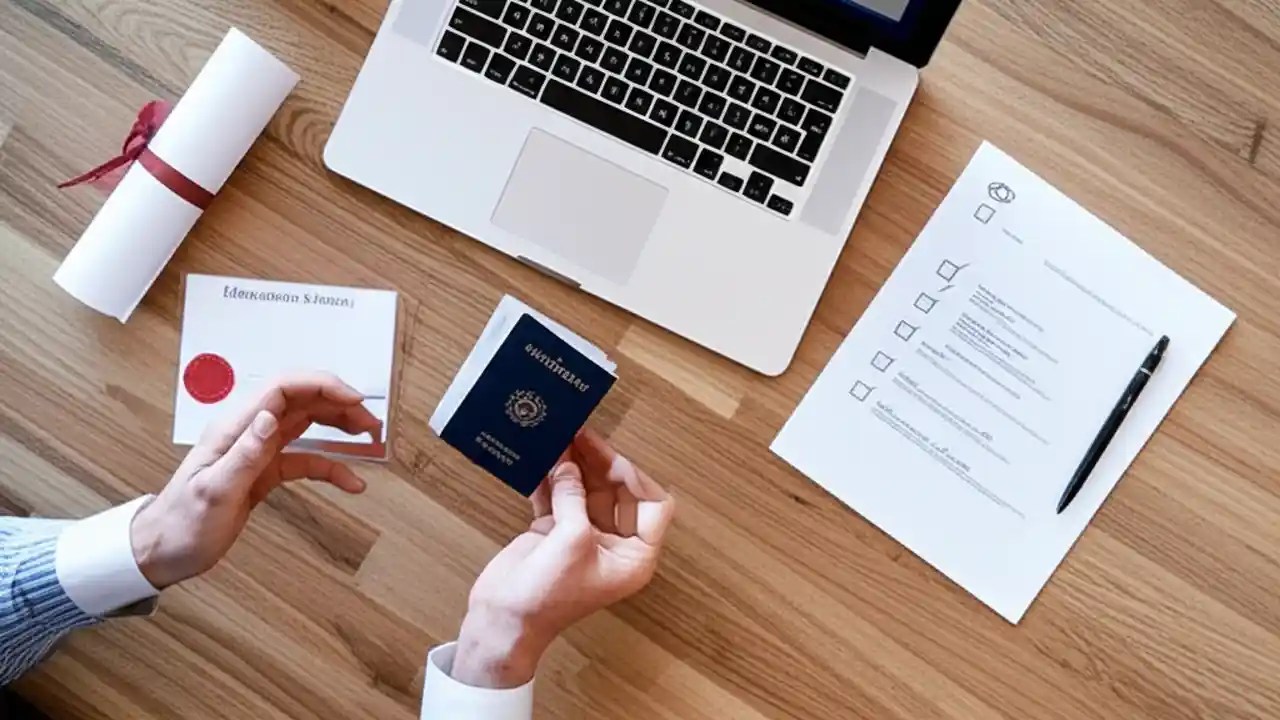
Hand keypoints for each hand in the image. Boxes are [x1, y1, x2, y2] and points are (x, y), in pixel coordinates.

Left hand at [130, 372, 380, 588]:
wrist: (162, 551)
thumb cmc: (180, 524)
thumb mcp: (213, 492)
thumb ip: (244, 454)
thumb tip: (268, 416)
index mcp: (233, 427)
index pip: (283, 388)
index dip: (321, 385)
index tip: (353, 399)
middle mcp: (248, 431)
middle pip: (301, 400)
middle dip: (339, 404)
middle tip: (371, 423)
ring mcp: (258, 450)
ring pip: (307, 424)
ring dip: (339, 426)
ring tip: (369, 436)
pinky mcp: (265, 471)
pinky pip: (305, 460)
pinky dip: (331, 467)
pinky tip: (351, 481)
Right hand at [451, 429, 675, 687]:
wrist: (501, 621)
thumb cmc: (546, 596)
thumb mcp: (571, 540)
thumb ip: (573, 497)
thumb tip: (569, 464)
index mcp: (633, 556)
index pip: (654, 506)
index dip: (637, 479)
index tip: (611, 460)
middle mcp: (614, 545)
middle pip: (618, 493)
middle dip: (601, 465)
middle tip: (580, 437)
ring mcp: (583, 537)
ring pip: (587, 491)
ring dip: (574, 467)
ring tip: (561, 439)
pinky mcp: (554, 533)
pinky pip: (560, 498)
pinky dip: (551, 481)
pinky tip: (543, 459)